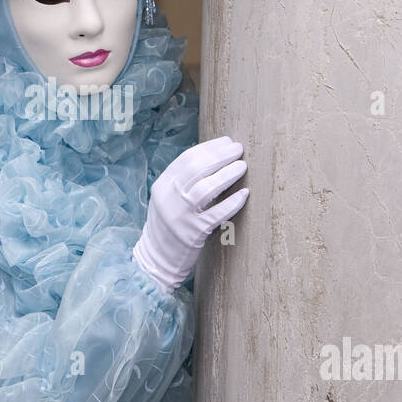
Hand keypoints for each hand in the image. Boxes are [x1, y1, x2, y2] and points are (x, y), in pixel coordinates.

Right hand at [133, 136, 247, 291]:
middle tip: (239, 149)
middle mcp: (168, 198)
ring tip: (242, 166)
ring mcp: (180, 216)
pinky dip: (233, 202)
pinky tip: (245, 194)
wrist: (156, 259)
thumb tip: (213, 157)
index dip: (209, 147)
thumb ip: (182, 181)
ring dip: (228, 174)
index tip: (227, 142)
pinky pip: (217, 214)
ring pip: (207, 188)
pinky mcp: (193, 233)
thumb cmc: (168, 226)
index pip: (186, 158)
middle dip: (221, 155)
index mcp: (162, 186)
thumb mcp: (167, 199)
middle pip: (197, 168)